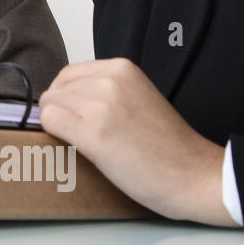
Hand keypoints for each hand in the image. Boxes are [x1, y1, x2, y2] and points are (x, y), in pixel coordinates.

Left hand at [38, 58, 238, 226]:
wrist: (195, 176)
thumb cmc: (168, 147)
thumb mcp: (136, 98)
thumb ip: (104, 91)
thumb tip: (62, 100)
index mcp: (121, 68)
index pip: (67, 75)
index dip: (67, 100)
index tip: (80, 118)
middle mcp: (109, 80)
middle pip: (55, 91)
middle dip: (62, 114)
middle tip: (86, 137)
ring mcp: (101, 104)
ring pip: (48, 107)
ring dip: (59, 128)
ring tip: (90, 146)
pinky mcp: (94, 132)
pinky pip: (49, 123)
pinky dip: (54, 137)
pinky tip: (79, 150)